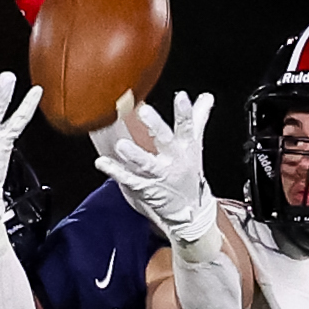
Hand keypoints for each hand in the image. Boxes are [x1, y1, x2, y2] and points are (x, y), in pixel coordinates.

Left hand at [93, 91, 217, 246]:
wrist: (190, 211)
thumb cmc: (188, 174)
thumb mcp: (195, 146)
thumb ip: (197, 119)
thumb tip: (206, 97)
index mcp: (185, 148)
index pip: (187, 127)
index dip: (185, 112)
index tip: (180, 97)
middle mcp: (173, 161)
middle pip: (166, 141)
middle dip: (156, 127)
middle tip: (144, 111)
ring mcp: (159, 176)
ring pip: (147, 164)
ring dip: (134, 154)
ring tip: (122, 145)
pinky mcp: (145, 189)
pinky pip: (129, 180)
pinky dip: (115, 172)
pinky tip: (102, 163)